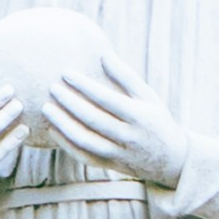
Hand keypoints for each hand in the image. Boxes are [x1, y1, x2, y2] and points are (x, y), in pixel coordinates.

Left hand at [44, 63, 198, 200]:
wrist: (171, 159)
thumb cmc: (157, 120)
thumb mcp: (148, 96)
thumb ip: (125, 76)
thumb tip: (103, 54)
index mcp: (139, 115)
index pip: (107, 99)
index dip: (85, 86)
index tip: (66, 73)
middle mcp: (129, 136)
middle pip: (93, 119)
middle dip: (70, 103)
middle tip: (52, 88)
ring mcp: (119, 153)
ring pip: (86, 141)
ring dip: (64, 125)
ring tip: (47, 108)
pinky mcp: (111, 165)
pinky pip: (84, 157)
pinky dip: (67, 145)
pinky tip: (53, 130)